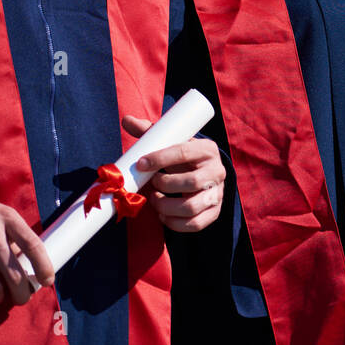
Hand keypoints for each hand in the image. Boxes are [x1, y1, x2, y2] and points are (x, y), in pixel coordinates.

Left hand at [125, 115, 225, 232]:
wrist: (204, 173)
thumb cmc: (182, 156)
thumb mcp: (171, 142)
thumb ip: (151, 133)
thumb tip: (127, 120)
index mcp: (207, 149)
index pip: (184, 152)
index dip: (160, 158)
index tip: (140, 164)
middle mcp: (217, 171)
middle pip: (191, 182)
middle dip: (164, 185)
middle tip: (152, 183)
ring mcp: (217, 193)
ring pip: (191, 206)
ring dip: (165, 206)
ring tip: (155, 199)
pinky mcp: (214, 212)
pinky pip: (194, 224)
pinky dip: (173, 223)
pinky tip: (164, 214)